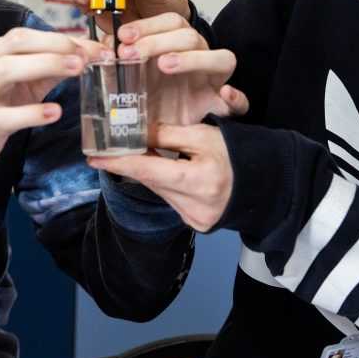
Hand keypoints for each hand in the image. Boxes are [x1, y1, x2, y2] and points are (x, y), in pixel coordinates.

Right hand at [0, 28, 101, 221]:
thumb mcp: (23, 83)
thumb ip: (52, 68)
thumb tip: (89, 55)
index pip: (30, 36)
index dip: (65, 38)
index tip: (97, 48)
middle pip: (18, 43)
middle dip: (55, 45)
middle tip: (87, 55)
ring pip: (7, 69)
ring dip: (44, 65)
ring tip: (76, 70)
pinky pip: (6, 115)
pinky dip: (31, 113)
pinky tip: (54, 112)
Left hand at [88, 123, 231, 231]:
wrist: (265, 183)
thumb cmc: (238, 153)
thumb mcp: (204, 135)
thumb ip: (168, 135)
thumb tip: (135, 133)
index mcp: (200, 180)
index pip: (148, 171)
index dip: (119, 164)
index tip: (93, 158)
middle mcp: (196, 206)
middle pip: (151, 181)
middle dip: (131, 164)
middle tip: (110, 148)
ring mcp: (196, 219)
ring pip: (158, 191)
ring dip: (148, 173)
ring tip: (137, 154)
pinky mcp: (196, 224)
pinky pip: (169, 199)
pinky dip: (163, 183)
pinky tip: (163, 170)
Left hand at [115, 12, 247, 123]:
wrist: (164, 136)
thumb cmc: (150, 102)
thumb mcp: (130, 82)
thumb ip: (119, 65)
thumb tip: (101, 48)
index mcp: (177, 47)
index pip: (171, 22)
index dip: (147, 25)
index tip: (122, 36)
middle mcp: (200, 58)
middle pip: (190, 36)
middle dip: (159, 40)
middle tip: (131, 53)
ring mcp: (215, 82)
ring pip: (221, 58)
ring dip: (192, 59)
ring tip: (165, 65)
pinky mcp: (224, 108)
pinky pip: (241, 101)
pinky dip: (236, 98)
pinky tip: (223, 95)